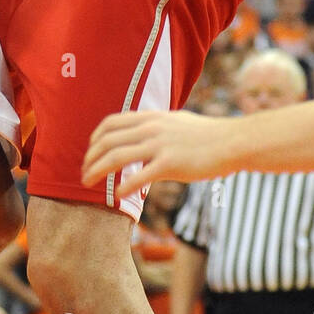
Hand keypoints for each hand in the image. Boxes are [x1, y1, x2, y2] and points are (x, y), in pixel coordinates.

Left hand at [81, 109, 230, 196]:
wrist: (231, 141)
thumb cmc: (205, 134)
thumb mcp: (174, 121)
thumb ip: (154, 126)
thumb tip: (140, 133)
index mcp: (149, 117)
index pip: (110, 124)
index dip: (94, 139)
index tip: (89, 153)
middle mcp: (150, 128)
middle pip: (108, 141)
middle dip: (90, 158)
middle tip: (83, 174)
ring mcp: (159, 145)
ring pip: (117, 157)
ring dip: (98, 171)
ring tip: (88, 184)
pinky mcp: (170, 164)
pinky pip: (139, 175)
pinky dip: (124, 186)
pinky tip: (116, 195)